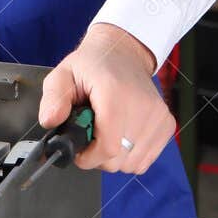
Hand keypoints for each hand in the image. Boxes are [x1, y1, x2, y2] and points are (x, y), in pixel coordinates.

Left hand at [37, 22, 174, 174]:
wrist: (124, 53)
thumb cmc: (93, 65)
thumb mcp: (63, 74)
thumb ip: (53, 99)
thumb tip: (50, 122)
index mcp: (114, 94)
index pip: (108, 148)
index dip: (89, 157)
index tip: (80, 149)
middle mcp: (142, 107)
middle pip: (118, 160)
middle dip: (99, 157)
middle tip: (92, 135)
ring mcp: (158, 117)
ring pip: (132, 164)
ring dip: (115, 157)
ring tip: (107, 133)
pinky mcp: (167, 124)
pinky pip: (146, 160)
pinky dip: (131, 155)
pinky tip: (123, 135)